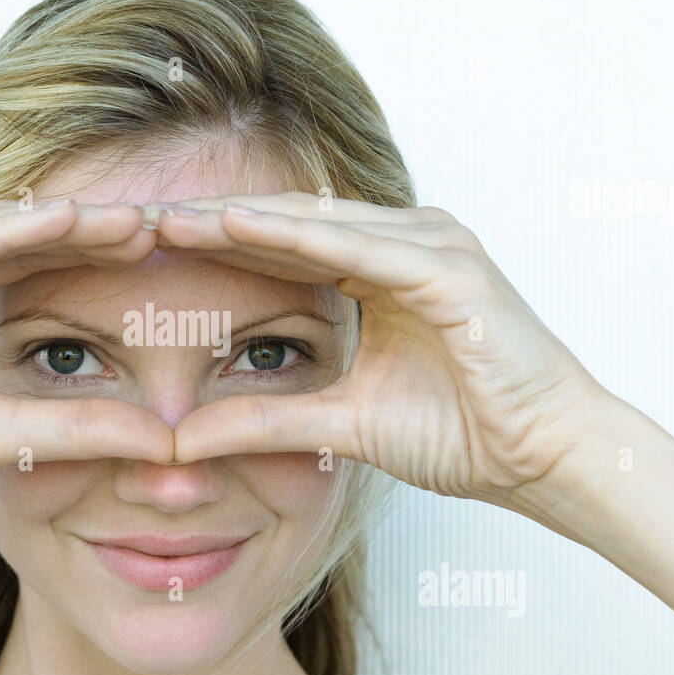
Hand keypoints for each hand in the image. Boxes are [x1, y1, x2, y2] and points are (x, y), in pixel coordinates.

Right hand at [0, 199, 174, 559]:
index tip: (157, 252)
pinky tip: (63, 222)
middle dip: (86, 229)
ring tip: (130, 219)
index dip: (88, 252)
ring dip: (60, 223)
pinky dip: (3, 234)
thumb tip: (161, 439)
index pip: (23, 258)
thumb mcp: (0, 433)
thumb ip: (74, 427)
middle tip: (162, 222)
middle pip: (12, 235)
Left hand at [156, 192, 615, 507]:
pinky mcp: (450, 269)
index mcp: (381, 269)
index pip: (280, 245)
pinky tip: (235, 226)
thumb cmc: (463, 434)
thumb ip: (268, 420)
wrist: (545, 460)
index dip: (211, 244)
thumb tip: (184, 438)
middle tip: (128, 217)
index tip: (139, 248)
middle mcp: (404, 242)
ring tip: (163, 215)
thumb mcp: (342, 423)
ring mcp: (430, 246)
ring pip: (315, 222)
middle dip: (209, 220)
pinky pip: (359, 246)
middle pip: (287, 221)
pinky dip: (296, 236)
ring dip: (237, 218)